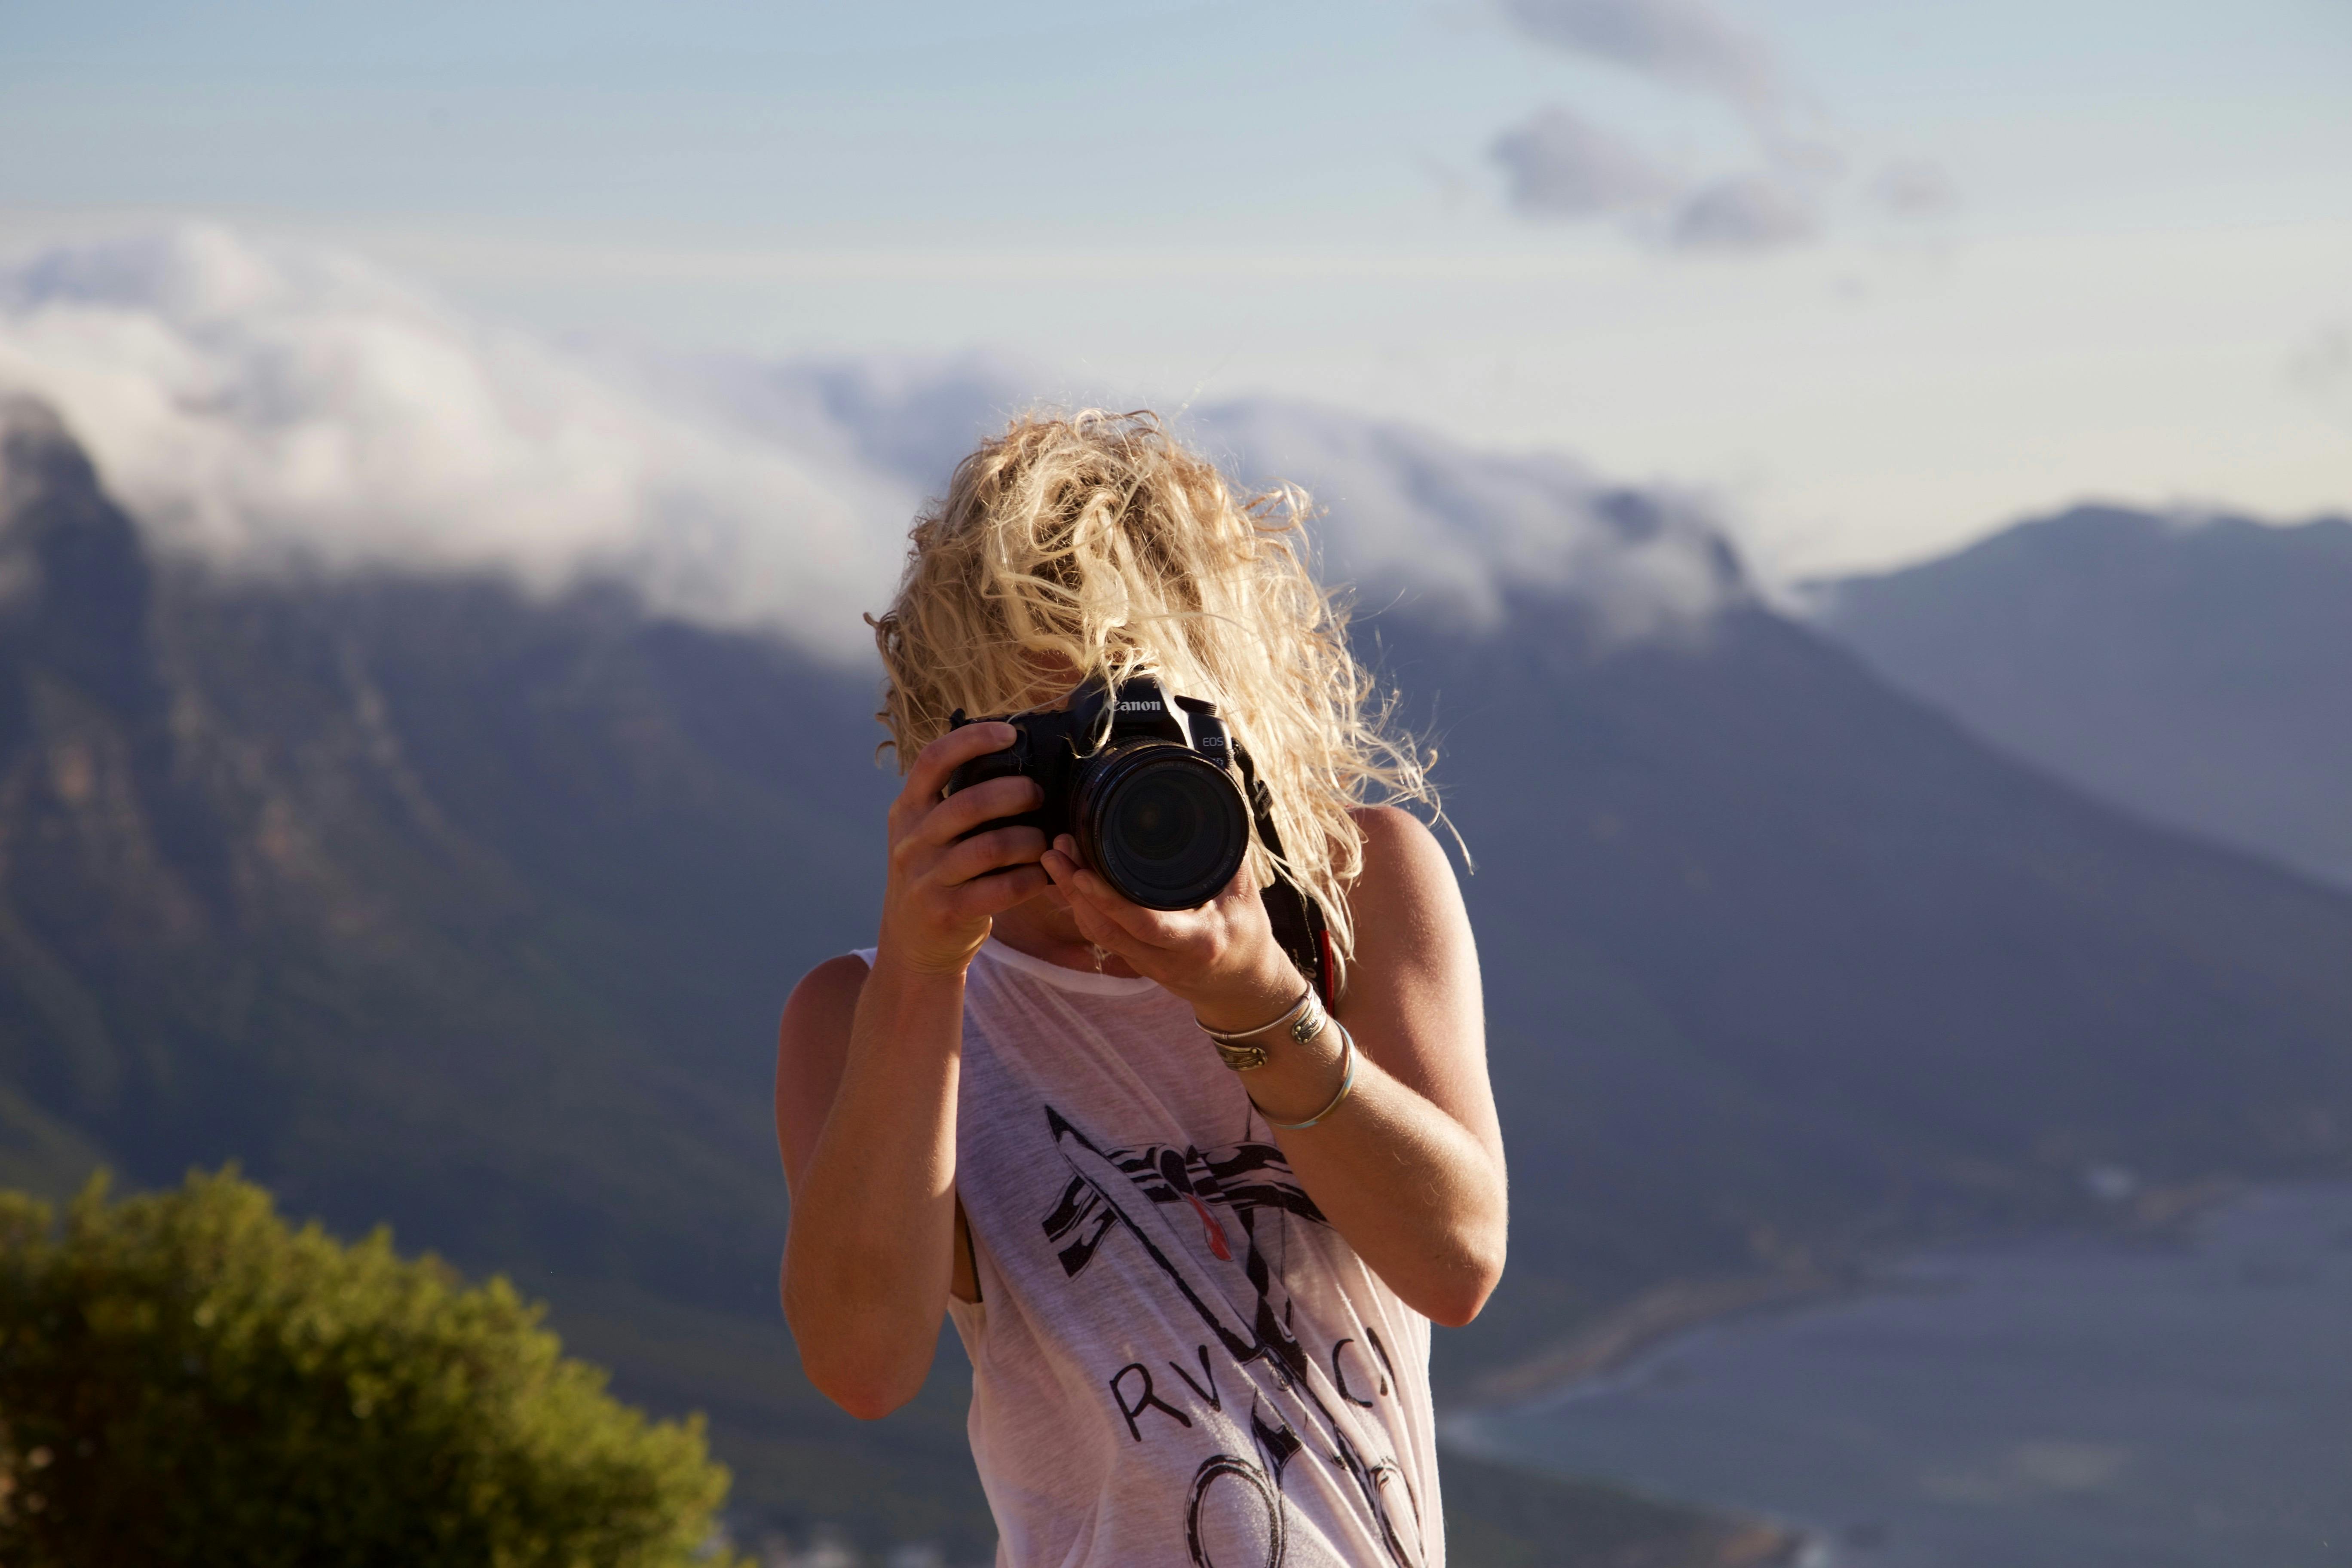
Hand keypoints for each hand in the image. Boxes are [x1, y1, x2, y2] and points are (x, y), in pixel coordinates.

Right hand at [877, 725, 1050, 975]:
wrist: (912, 947)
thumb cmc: (935, 879)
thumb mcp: (927, 836)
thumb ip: (953, 803)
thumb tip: (1012, 764)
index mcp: (907, 812)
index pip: (933, 760)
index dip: (972, 739)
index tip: (1009, 734)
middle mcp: (912, 842)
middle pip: (969, 803)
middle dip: (1016, 793)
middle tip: (1038, 795)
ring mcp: (926, 879)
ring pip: (991, 847)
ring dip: (1030, 840)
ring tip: (1045, 841)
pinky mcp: (947, 912)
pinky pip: (1001, 888)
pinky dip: (1030, 879)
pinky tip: (1041, 875)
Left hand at [1041, 835, 1303, 1028]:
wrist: (1241, 987)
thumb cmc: (1246, 935)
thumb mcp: (1245, 895)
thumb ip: (1228, 856)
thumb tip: (1217, 810)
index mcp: (1197, 941)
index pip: (1145, 924)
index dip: (1108, 900)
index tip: (1082, 871)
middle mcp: (1165, 958)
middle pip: (1107, 929)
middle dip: (1075, 891)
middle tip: (1056, 851)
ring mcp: (1145, 964)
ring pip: (1098, 934)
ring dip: (1072, 897)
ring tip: (1057, 857)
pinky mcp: (1134, 962)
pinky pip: (1101, 936)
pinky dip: (1083, 908)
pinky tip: (1071, 881)